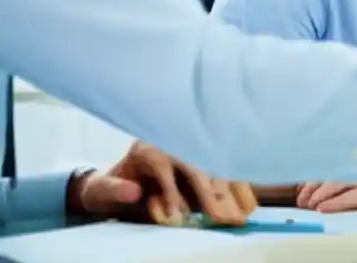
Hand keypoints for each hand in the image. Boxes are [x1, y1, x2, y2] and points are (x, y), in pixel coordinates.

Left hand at [71, 141, 257, 225]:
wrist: (114, 179)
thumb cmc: (108, 187)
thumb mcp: (101, 189)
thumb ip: (113, 189)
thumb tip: (134, 192)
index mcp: (146, 148)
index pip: (164, 164)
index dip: (172, 191)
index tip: (178, 215)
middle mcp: (171, 143)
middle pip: (197, 164)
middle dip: (212, 192)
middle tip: (223, 218)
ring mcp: (189, 148)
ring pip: (216, 165)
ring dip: (233, 190)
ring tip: (244, 213)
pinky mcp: (202, 157)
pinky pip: (226, 169)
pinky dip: (239, 186)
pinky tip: (250, 202)